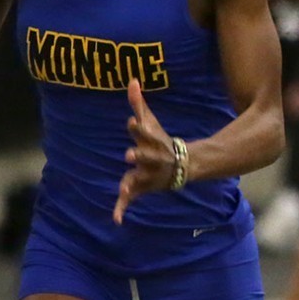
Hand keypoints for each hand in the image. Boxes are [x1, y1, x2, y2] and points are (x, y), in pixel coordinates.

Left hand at [114, 80, 177, 223]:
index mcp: (154, 142)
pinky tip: (116, 220)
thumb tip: (131, 79)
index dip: (139, 128)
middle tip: (129, 154)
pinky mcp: (140, 188)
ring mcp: (148, 175)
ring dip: (132, 184)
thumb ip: (138, 103)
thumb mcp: (150, 122)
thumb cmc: (160, 141)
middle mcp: (153, 159)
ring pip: (139, 179)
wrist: (182, 167)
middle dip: (139, 156)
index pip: (145, 133)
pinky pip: (130, 200)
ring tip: (124, 190)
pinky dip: (122, 209)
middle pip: (146, 157)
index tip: (131, 121)